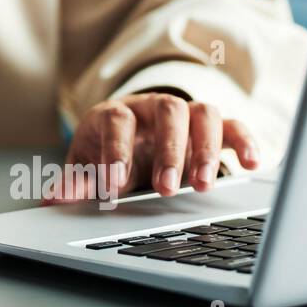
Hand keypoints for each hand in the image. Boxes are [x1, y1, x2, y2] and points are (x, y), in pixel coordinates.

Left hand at [51, 92, 260, 201]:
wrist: (128, 130)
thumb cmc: (106, 148)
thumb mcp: (86, 163)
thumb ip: (76, 180)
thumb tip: (55, 200)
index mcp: (115, 112)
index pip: (116, 120)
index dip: (116, 151)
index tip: (115, 187)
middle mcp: (151, 106)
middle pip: (167, 110)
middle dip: (168, 150)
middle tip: (165, 189)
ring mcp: (183, 113)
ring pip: (201, 113)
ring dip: (205, 148)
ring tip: (202, 185)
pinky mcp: (209, 127)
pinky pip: (232, 125)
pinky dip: (244, 140)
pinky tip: (252, 164)